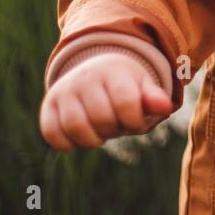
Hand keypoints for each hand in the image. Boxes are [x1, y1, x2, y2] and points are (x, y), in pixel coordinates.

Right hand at [40, 54, 173, 151]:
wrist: (93, 71)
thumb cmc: (124, 85)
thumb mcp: (142, 86)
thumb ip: (154, 98)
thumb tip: (166, 107)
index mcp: (112, 70)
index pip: (126, 102)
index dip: (135, 122)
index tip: (135, 123)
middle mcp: (85, 77)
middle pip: (102, 118)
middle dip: (115, 130)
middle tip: (116, 125)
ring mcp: (64, 91)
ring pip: (76, 127)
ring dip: (93, 140)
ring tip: (101, 133)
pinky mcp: (48, 106)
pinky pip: (52, 134)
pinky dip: (68, 144)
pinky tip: (81, 138)